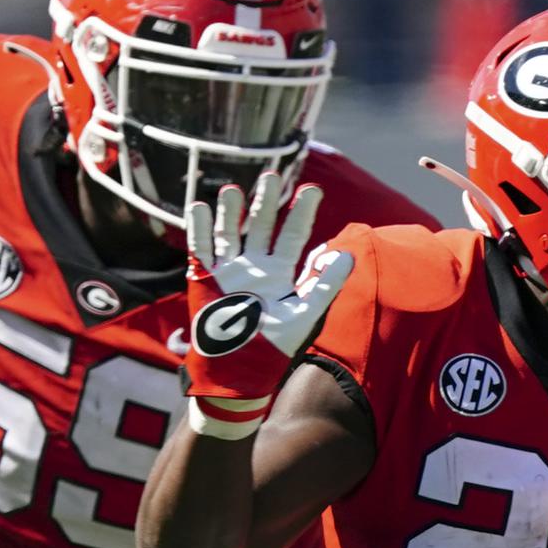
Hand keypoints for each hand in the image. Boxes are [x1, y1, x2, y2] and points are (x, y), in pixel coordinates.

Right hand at [182, 168, 352, 438]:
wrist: (241, 370)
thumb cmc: (275, 346)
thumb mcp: (304, 313)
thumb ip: (324, 284)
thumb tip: (348, 256)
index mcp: (279, 272)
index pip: (292, 236)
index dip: (302, 214)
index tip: (312, 190)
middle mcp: (254, 266)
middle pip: (261, 226)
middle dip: (265, 202)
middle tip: (272, 177)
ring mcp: (228, 269)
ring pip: (230, 231)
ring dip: (232, 211)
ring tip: (234, 189)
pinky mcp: (205, 277)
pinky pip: (201, 247)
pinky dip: (199, 228)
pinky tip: (201, 207)